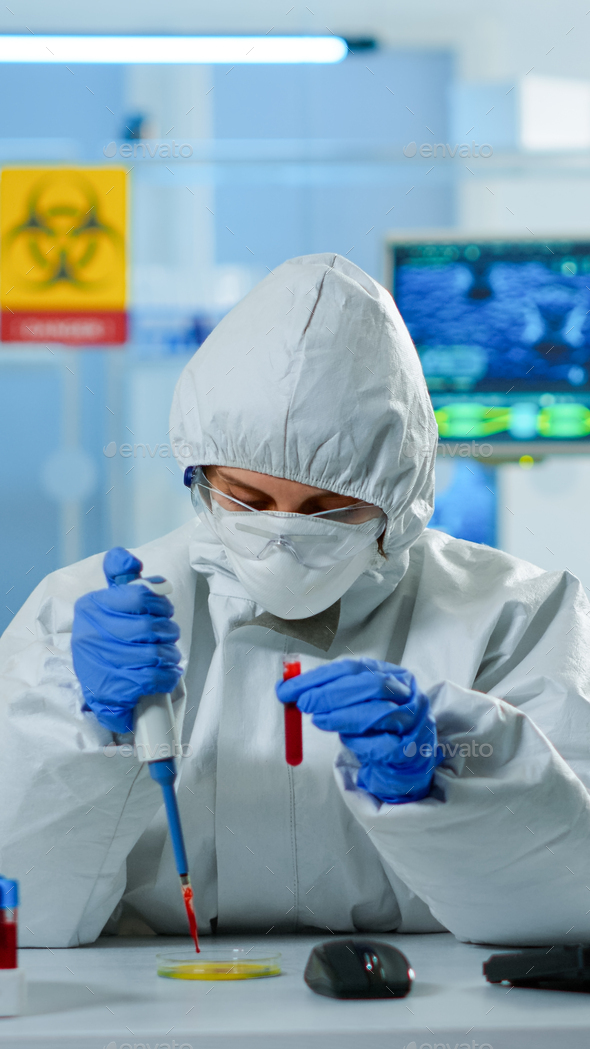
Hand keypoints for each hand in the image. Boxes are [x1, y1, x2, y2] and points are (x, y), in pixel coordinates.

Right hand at [72, 547, 181, 733]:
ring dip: (170, 655)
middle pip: (148, 627)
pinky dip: (167, 676)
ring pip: (154, 654)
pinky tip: (167, 673)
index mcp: (90, 606)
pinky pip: (152, 678)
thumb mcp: (111, 601)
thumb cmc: (110, 637)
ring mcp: (98, 664)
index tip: (164, 610)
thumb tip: (129, 559)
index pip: (138, 596)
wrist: (96, 684)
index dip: (160, 603)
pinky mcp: (110, 690)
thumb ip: (122, 576)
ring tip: (169, 655)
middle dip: (168, 631)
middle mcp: (89, 634)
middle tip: (169, 635)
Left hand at [276, 658, 440, 803]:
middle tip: (304, 703)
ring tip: (319, 721)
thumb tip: (290, 690)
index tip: (291, 688)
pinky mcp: (413, 749)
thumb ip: (331, 694)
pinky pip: (384, 745)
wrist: (410, 759)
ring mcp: (414, 720)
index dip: (319, 677)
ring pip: (380, 713)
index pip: (353, 668)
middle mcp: (407, 693)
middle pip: (372, 685)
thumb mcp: (358, 703)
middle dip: (332, 694)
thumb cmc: (379, 727)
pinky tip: (348, 742)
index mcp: (391, 674)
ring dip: (343, 717)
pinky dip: (361, 743)